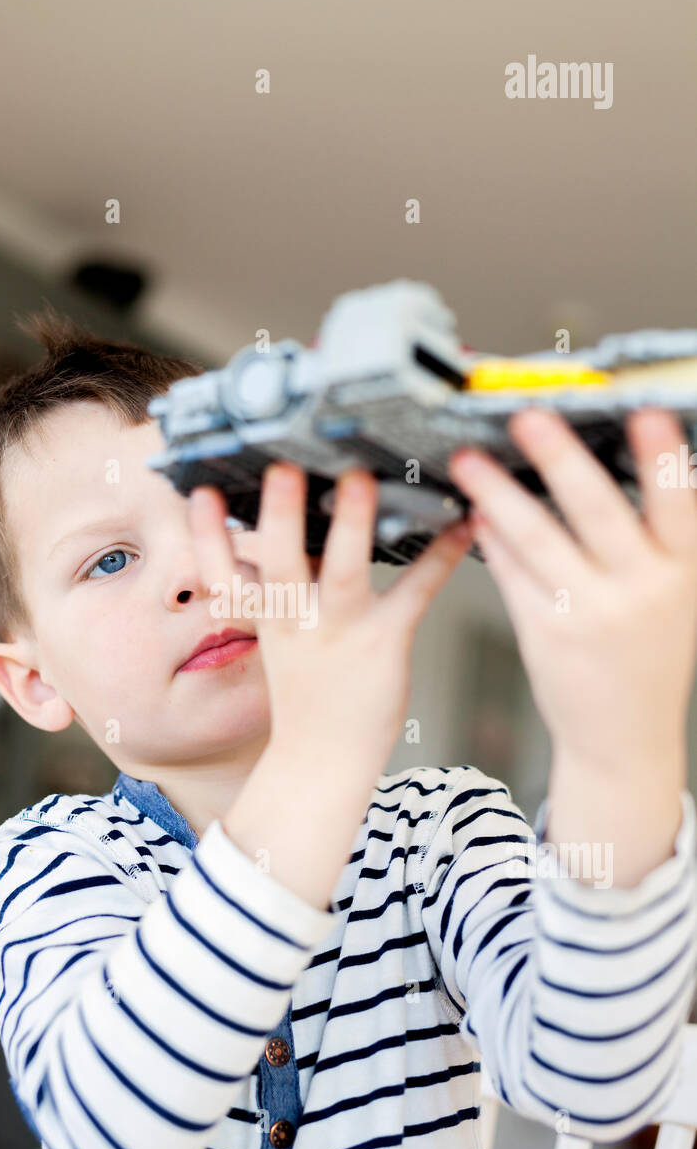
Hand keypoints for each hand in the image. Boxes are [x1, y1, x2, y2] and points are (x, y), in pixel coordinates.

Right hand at [187, 462, 472, 778]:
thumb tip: (280, 528)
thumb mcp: (274, 637)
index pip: (222, 575)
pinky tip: (461, 526)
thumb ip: (275, 587)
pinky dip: (440, 558)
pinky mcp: (385, 643)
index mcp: (265, 619)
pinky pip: (414, 594)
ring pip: (343, 575)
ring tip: (360, 481)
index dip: (206, 535)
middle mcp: (296, 623)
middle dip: (279, 517)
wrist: (323, 763)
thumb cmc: (305, 693)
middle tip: (282, 469)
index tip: (197, 493)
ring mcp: (341, 633)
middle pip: (279, 565)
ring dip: (351, 526)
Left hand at [448, 406, 696, 780]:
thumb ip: (653, 538)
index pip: (679, 501)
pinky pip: (512, 575)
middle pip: (596, 510)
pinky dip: (491, 539)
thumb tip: (613, 464)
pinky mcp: (545, 634)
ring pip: (537, 540)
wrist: (624, 736)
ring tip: (472, 462)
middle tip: (528, 418)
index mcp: (682, 569)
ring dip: (498, 494)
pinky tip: (476, 512)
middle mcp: (640, 589)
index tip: (643, 413)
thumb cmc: (645, 653)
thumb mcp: (673, 592)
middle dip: (558, 458)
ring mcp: (590, 613)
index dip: (662, 456)